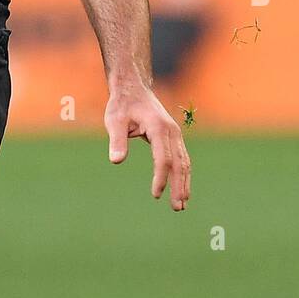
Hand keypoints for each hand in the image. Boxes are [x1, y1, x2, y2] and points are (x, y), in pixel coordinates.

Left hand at [105, 85, 190, 210]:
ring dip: (184, 183)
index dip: (160, 178)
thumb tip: (116, 161)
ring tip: (181, 205)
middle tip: (177, 208)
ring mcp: (175, 134)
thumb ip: (116, 140)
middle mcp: (172, 132)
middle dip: (179, 186)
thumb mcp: (114, 121)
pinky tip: (181, 189)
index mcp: (158, 128)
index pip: (162, 158)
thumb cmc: (121, 105)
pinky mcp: (174, 137)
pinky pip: (182, 158)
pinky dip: (183, 174)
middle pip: (179, 163)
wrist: (133, 89)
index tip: (155, 195)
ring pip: (184, 162)